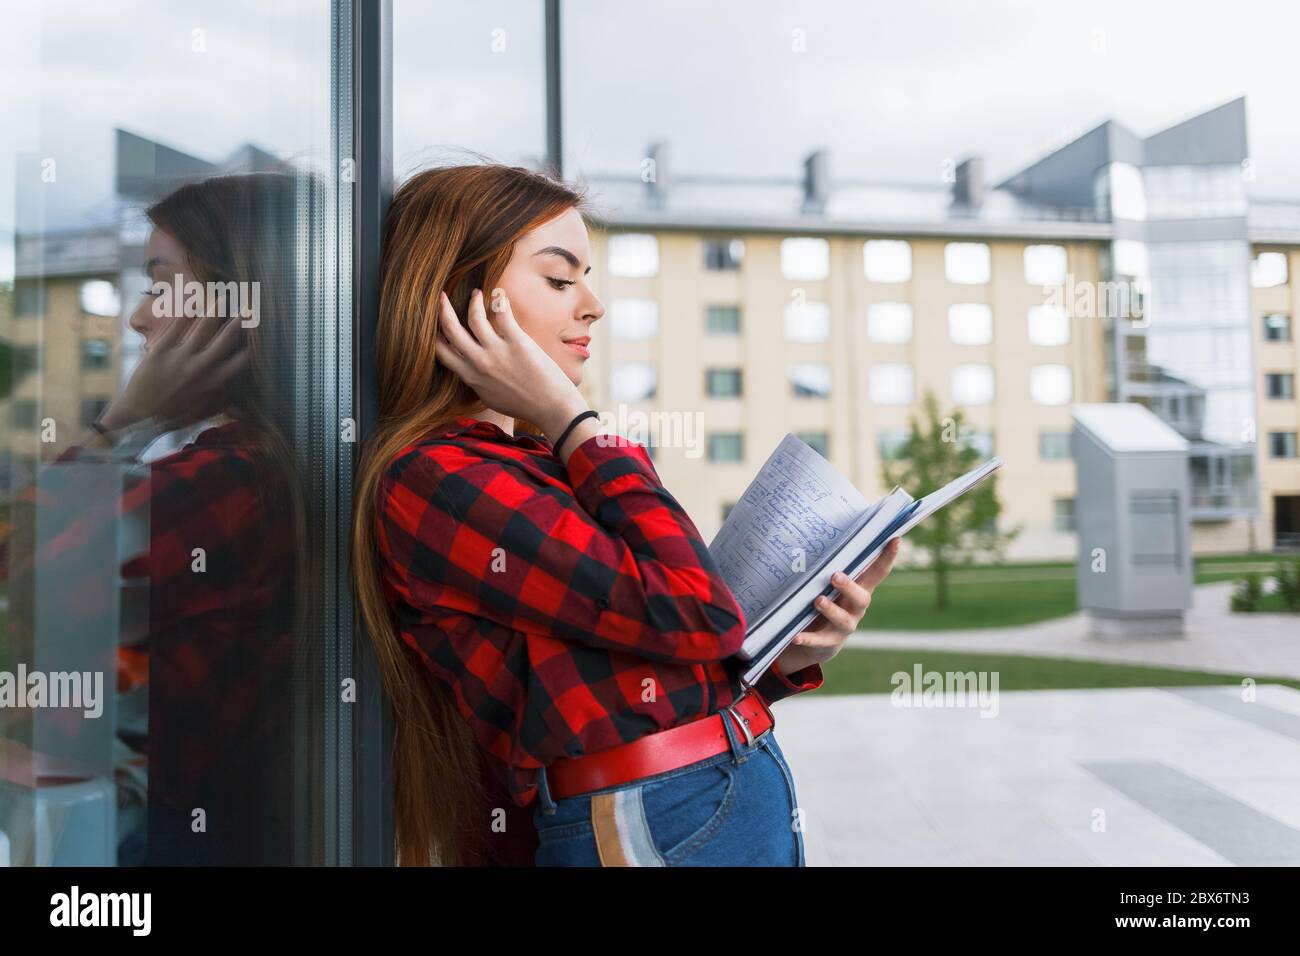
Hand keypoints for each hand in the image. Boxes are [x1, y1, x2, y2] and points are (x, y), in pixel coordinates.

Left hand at [100, 310, 248, 432]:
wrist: (138, 415)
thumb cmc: (172, 415)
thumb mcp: (202, 411)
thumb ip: (224, 403)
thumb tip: (245, 410)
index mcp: (213, 383)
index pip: (241, 361)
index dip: (252, 346)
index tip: (258, 334)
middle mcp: (201, 368)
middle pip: (226, 339)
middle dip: (239, 321)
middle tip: (248, 308)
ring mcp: (180, 357)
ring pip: (204, 327)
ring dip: (216, 309)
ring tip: (222, 296)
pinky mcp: (160, 350)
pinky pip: (177, 325)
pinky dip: (188, 311)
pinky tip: (194, 299)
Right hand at [435, 287, 587, 436]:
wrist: (551, 408)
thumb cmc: (523, 405)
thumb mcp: (490, 397)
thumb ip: (477, 381)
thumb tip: (469, 370)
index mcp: (470, 376)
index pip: (441, 351)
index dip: (434, 334)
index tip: (435, 322)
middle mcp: (479, 363)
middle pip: (451, 330)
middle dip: (442, 309)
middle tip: (441, 296)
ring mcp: (497, 352)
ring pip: (474, 317)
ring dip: (473, 301)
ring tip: (476, 293)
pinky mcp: (518, 342)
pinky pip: (501, 313)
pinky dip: (498, 300)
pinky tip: (499, 294)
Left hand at [773, 537, 900, 675]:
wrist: (817, 641)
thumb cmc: (826, 600)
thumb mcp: (832, 584)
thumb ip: (833, 565)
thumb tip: (827, 530)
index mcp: (859, 589)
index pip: (877, 572)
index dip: (887, 557)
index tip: (895, 539)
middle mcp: (856, 609)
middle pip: (861, 598)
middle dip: (849, 587)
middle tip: (835, 576)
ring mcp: (844, 627)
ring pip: (843, 620)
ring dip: (831, 610)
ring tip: (818, 601)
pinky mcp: (828, 643)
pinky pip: (818, 641)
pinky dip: (808, 638)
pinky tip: (796, 636)